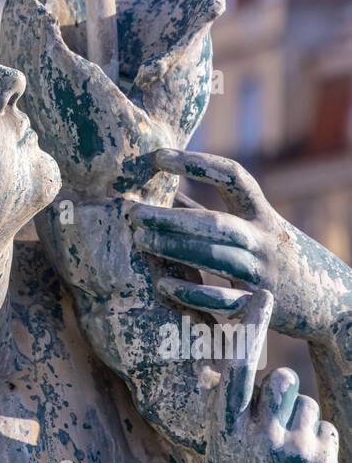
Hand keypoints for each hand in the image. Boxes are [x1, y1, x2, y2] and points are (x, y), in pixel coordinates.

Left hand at [132, 149, 351, 343]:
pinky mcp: (259, 306)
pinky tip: (164, 284)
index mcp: (262, 214)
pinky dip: (194, 292)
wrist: (330, 302)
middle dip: (173, 217)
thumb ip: (208, 211)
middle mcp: (265, 240)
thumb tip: (164, 191)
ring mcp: (263, 274)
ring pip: (218, 258)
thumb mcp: (253, 227)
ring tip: (140, 238)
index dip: (197, 163)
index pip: (233, 177)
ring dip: (176, 248)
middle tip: (133, 211)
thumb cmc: (277, 257)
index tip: (158, 156)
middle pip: (217, 223)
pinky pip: (225, 300)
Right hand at [202, 288, 341, 462]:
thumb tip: (231, 378)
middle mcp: (255, 436)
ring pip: (308, 405)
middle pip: (281, 381)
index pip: (236, 367)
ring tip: (292, 460)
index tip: (260, 295)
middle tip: (282, 416)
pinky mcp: (321, 462)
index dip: (249, 327)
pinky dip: (320, 446)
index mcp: (223, 434)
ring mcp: (290, 449)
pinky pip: (326, 430)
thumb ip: (229, 422)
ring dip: (304, 424)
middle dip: (286, 390)